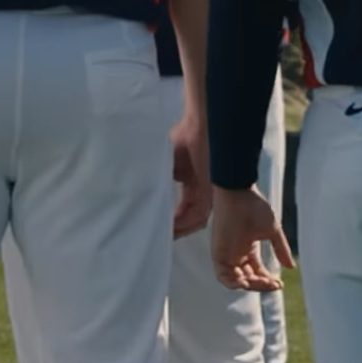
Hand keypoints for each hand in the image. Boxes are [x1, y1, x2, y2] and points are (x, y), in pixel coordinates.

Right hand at [170, 112, 211, 238]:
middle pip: (192, 217)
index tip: (159, 225)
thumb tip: (150, 187)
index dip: (174, 219)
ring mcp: (210, 194)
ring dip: (180, 228)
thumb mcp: (171, 160)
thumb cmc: (186, 136)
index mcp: (195, 182)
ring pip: (196, 220)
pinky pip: (198, 216)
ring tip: (163, 235)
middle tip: (160, 236)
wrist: (202, 126)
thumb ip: (166, 175)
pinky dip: (183, 223)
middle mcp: (205, 191)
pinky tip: (169, 227)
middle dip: (177, 228)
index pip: (186, 207)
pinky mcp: (211, 193)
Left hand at [211, 186, 293, 291]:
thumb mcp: (272, 232)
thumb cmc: (255, 207)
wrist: (239, 194)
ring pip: (236, 280)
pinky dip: (233, 283)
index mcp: (248, 249)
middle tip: (274, 283)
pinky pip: (222, 276)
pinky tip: (246, 282)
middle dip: (262, 285)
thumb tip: (291, 267)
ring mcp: (227, 254)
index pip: (257, 273)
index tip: (280, 284)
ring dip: (250, 285)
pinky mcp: (218, 253)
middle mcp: (236, 254)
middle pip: (248, 278)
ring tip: (263, 282)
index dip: (267, 282)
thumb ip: (280, 249)